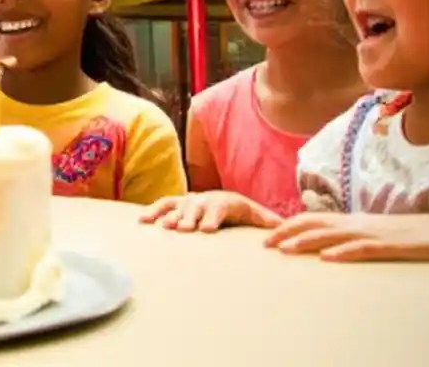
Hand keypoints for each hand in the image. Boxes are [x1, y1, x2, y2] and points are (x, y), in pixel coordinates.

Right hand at [140, 191, 283, 231]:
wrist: (224, 202)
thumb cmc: (241, 214)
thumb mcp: (257, 216)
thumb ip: (268, 222)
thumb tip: (285, 228)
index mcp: (226, 202)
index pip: (219, 208)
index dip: (212, 217)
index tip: (206, 229)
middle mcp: (205, 199)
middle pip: (197, 207)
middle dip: (190, 217)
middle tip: (185, 228)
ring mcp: (189, 201)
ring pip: (178, 206)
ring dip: (171, 216)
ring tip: (165, 227)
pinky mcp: (176, 205)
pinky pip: (163, 205)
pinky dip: (152, 211)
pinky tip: (142, 221)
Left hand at [265, 212, 428, 264]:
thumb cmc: (405, 235)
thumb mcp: (371, 233)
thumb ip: (348, 236)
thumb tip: (323, 245)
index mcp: (351, 221)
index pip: (313, 219)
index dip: (288, 226)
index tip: (266, 237)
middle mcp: (357, 224)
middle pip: (316, 224)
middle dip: (288, 233)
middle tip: (264, 244)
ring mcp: (373, 234)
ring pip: (334, 235)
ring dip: (308, 242)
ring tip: (286, 250)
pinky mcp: (391, 247)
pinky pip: (364, 249)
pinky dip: (345, 252)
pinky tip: (329, 258)